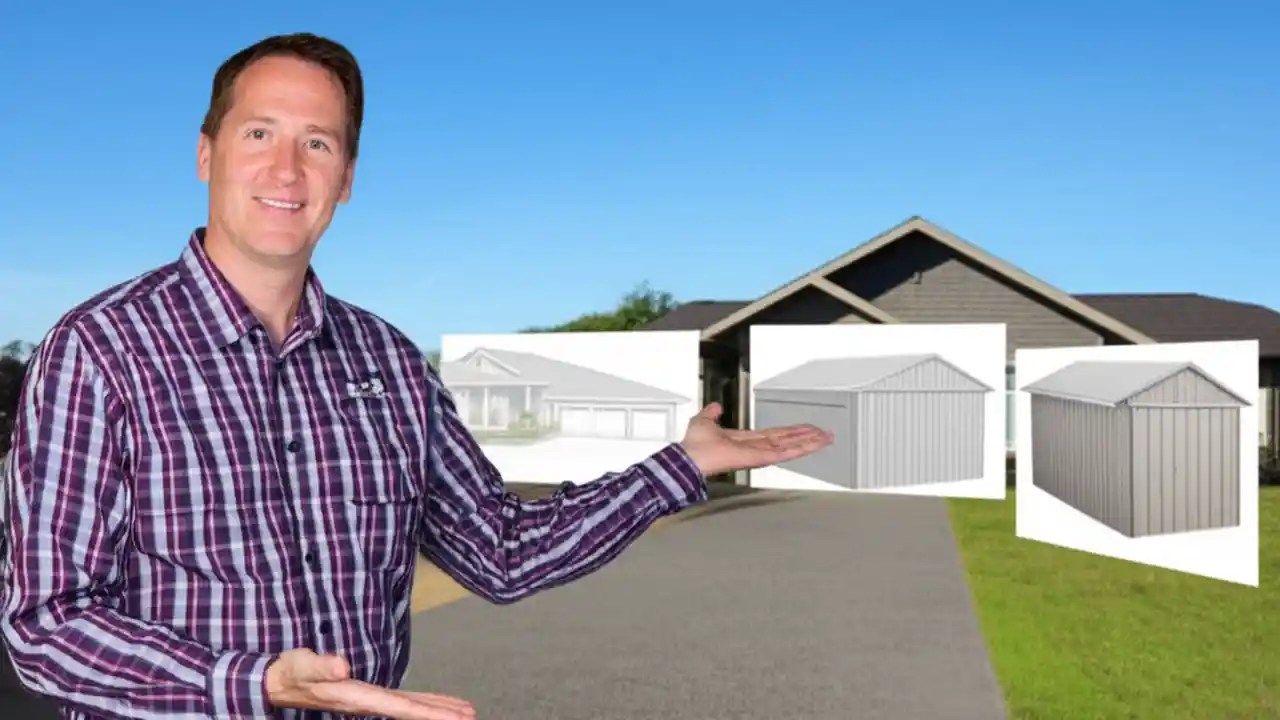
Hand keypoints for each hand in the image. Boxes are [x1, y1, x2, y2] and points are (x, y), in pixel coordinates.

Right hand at [265, 648, 475, 718]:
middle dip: (440, 714)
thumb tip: (342, 666)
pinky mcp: (367, 696)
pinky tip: (434, 703)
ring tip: (464, 712)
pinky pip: (401, 702)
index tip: (453, 717)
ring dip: (436, 709)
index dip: (427, 712)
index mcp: (355, 697)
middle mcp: (366, 703)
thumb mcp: (302, 665)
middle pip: (410, 711)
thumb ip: (321, 665)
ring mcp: (368, 702)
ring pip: (409, 707)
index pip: (399, 708)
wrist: (278, 682)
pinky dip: (422, 702)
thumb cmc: (291, 672)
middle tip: (471, 715)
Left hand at [678, 402, 832, 476]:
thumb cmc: (694, 445)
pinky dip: (801, 449)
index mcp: (745, 441)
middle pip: (787, 441)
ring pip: (791, 447)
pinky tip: (815, 445)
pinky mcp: (761, 458)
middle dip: (806, 437)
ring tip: (827, 438)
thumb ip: (711, 414)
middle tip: (824, 433)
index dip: (790, 432)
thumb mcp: (704, 421)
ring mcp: (760, 454)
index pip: (774, 435)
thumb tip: (715, 407)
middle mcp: (756, 448)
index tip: (804, 429)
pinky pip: (785, 454)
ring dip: (810, 442)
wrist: (691, 457)